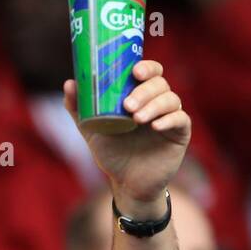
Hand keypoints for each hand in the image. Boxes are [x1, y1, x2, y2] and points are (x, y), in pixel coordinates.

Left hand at [64, 60, 190, 211]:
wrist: (126, 182)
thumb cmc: (112, 153)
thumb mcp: (91, 129)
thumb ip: (80, 108)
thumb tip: (70, 83)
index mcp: (139, 96)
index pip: (149, 72)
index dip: (146, 67)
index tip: (134, 71)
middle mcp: (157, 102)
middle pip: (159, 84)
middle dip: (144, 91)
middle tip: (127, 104)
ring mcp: (170, 116)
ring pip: (171, 99)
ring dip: (154, 105)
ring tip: (136, 118)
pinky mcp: (180, 133)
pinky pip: (180, 119)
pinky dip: (169, 120)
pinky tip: (155, 126)